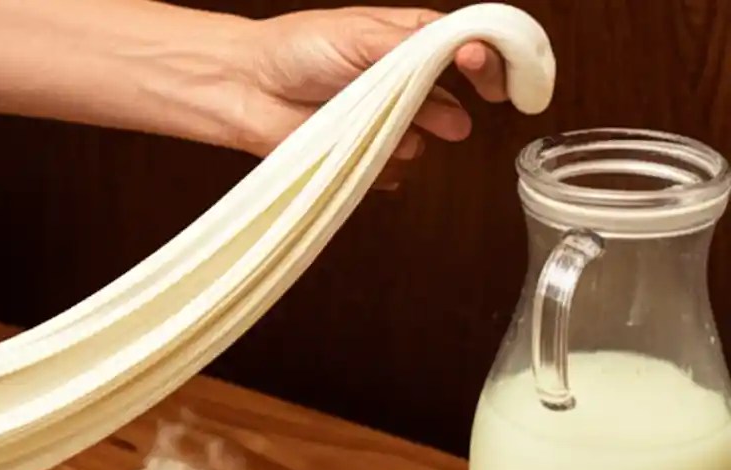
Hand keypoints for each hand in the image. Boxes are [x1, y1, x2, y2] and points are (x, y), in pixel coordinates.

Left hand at [232, 7, 509, 186]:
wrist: (245, 89)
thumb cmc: (295, 50)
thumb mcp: (361, 34)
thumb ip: (417, 45)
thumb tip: (466, 49)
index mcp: (406, 40)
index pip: (467, 45)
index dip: (487, 57)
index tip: (489, 72)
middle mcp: (401, 79)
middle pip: (453, 96)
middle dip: (453, 109)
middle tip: (452, 120)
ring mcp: (384, 119)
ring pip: (424, 138)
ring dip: (414, 138)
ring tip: (393, 133)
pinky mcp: (363, 155)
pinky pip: (394, 169)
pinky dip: (386, 164)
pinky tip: (366, 152)